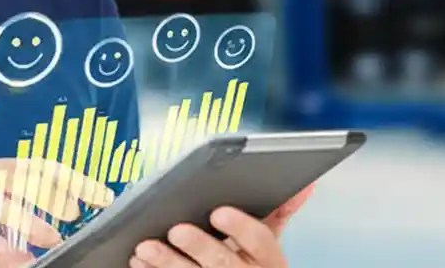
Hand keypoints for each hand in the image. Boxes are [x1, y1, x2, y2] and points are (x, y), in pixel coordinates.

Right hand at [0, 158, 114, 267]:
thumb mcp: (12, 230)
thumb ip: (38, 221)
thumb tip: (74, 228)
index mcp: (2, 173)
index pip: (45, 167)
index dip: (76, 180)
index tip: (103, 198)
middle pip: (24, 172)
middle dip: (53, 193)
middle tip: (75, 215)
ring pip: (0, 195)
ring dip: (29, 218)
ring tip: (51, 239)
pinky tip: (18, 255)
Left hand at [129, 184, 313, 267]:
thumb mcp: (267, 248)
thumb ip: (278, 215)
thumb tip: (305, 185)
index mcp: (271, 263)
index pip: (262, 242)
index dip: (241, 227)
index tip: (218, 212)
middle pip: (225, 265)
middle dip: (199, 246)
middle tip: (176, 229)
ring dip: (168, 265)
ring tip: (145, 248)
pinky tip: (139, 265)